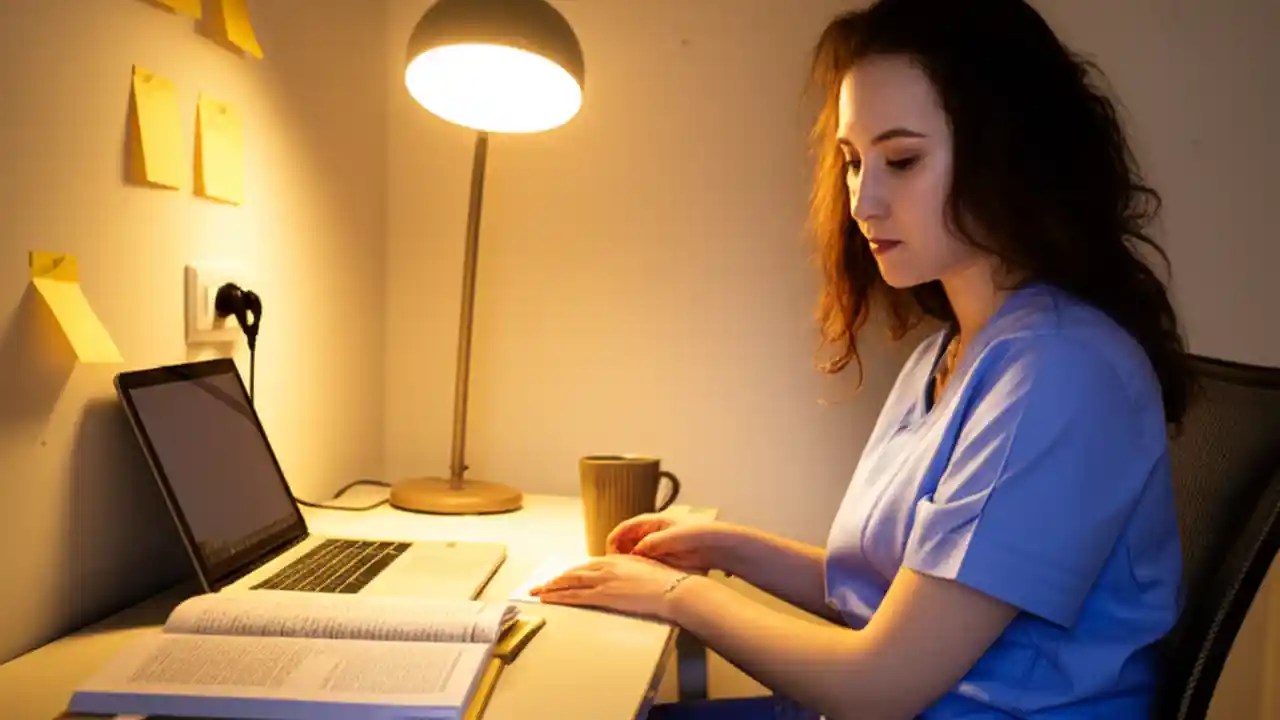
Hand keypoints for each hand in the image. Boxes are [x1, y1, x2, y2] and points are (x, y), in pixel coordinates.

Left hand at [529, 554, 692, 621]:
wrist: (671, 589)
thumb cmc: (665, 582)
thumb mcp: (646, 569)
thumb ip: (632, 570)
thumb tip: (628, 577)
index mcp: (617, 559)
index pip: (588, 566)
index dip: (573, 572)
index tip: (563, 577)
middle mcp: (606, 567)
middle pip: (575, 572)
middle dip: (556, 579)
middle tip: (542, 584)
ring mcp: (603, 580)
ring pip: (570, 582)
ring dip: (552, 587)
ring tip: (539, 591)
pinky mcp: (603, 595)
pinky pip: (575, 596)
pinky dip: (559, 596)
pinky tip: (548, 598)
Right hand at [608, 513, 729, 573]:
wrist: (716, 546)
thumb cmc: (696, 534)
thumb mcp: (671, 536)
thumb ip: (652, 542)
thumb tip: (635, 553)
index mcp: (651, 521)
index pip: (623, 528)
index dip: (614, 541)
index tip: (610, 556)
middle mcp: (650, 533)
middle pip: (625, 543)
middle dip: (618, 555)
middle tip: (615, 569)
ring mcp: (655, 546)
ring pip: (633, 555)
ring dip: (628, 564)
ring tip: (625, 576)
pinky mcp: (661, 559)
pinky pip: (644, 564)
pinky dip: (638, 570)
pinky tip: (639, 579)